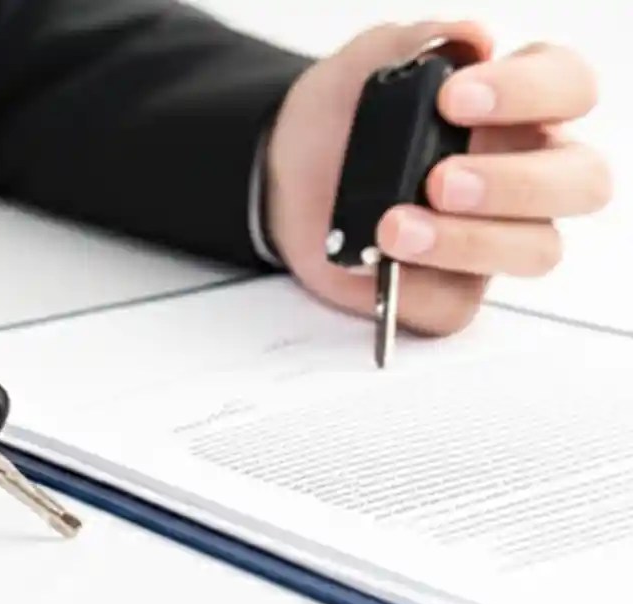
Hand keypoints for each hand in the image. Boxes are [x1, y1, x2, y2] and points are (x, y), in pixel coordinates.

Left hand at [265, 21, 611, 334]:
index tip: (455, 98)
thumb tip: (474, 38)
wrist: (286, 174)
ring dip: (468, 241)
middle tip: (440, 180)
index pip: (568, 87)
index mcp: (520, 105)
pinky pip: (458, 303)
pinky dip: (416, 290)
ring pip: (535, 250)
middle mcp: (527, 172)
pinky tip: (379, 267)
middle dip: (514, 183)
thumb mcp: (366, 65)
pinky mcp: (454, 289)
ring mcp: (498, 236)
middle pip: (580, 181)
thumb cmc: (342, 119)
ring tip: (394, 227)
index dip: (527, 93)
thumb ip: (416, 43)